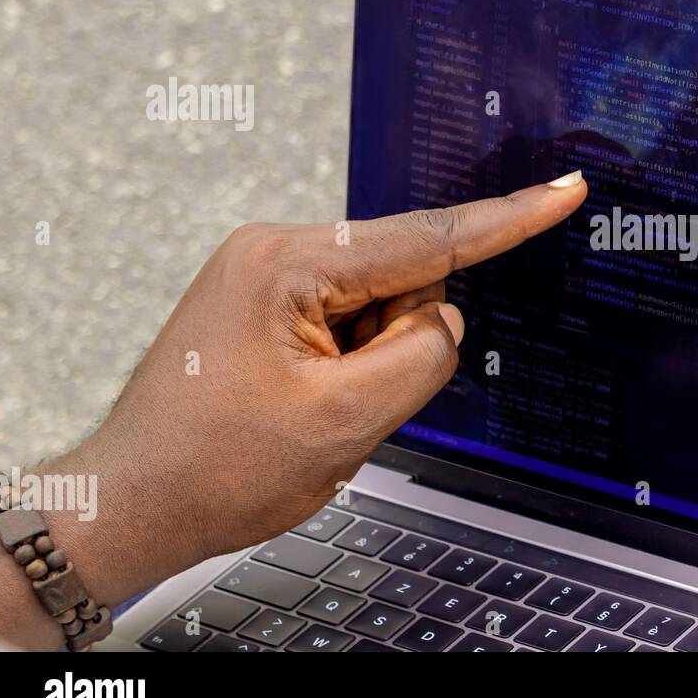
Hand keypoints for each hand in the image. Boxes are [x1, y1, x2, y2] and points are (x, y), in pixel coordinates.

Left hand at [2, 173, 585, 648]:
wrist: (134, 506)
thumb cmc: (211, 469)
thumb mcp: (344, 422)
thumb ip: (422, 356)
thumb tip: (444, 321)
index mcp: (287, 264)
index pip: (426, 240)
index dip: (508, 221)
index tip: (562, 190)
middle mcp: (274, 254)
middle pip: (403, 282)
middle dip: (398, 347)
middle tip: (346, 406)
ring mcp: (267, 280)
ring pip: (379, 311)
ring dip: (370, 368)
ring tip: (310, 413)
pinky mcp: (268, 309)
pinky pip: (349, 328)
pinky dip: (350, 373)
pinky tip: (305, 407)